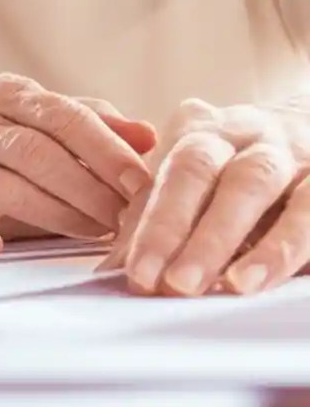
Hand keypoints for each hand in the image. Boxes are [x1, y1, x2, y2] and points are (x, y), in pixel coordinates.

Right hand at [0, 74, 156, 253]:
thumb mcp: (44, 113)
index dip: (105, 150)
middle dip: (85, 189)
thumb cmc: (4, 130)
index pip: (62, 117)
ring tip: (94, 233)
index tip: (140, 182)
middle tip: (124, 217)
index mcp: (7, 94)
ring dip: (51, 214)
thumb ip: (96, 123)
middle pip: (33, 154)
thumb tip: (148, 137)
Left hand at [104, 99, 309, 296]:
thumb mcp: (185, 177)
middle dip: (205, 237)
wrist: (304, 121)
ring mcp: (303, 160)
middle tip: (179, 284)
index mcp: (209, 134)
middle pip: (235, 180)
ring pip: (295, 199)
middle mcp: (259, 141)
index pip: (183, 171)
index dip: (161, 224)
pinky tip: (289, 278)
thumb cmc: (228, 163)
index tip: (140, 273)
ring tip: (238, 285)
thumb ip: (151, 216)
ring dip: (267, 247)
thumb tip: (115, 267)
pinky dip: (298, 247)